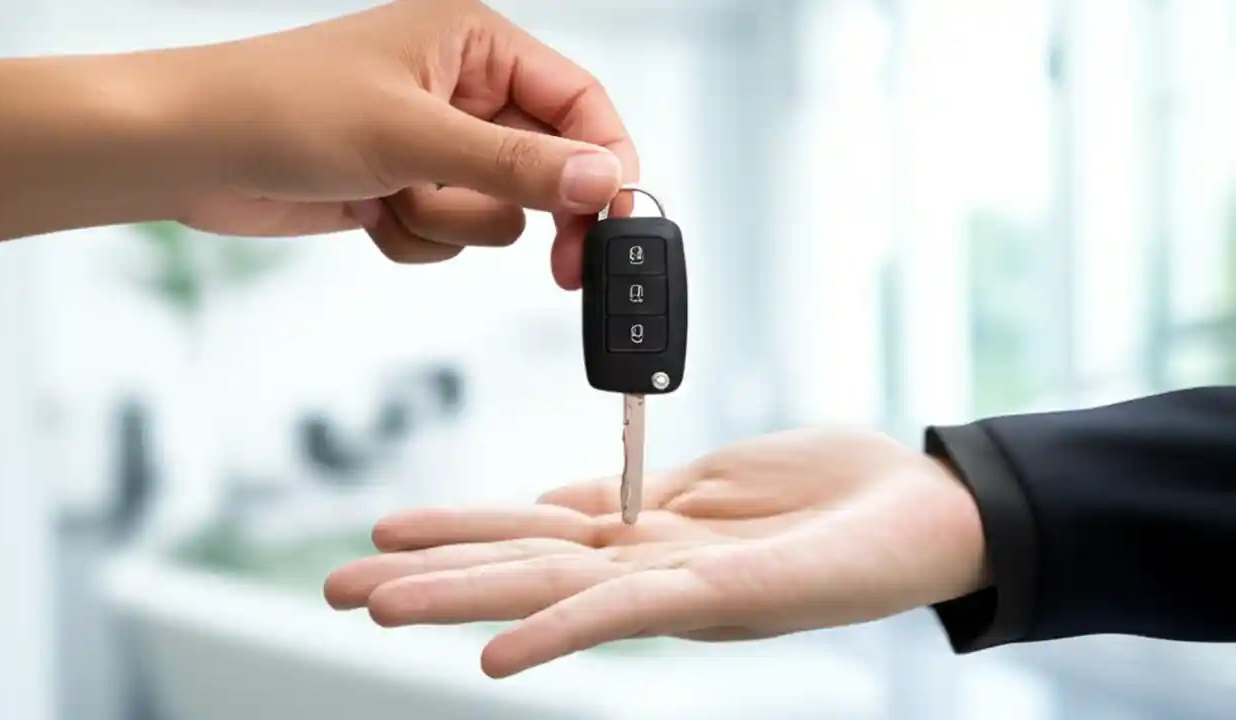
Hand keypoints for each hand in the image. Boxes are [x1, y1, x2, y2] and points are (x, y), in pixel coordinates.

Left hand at [0, 0, 635, 287]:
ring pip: (498, 211)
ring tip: (393, 195)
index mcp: (475, 44)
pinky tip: (369, 211)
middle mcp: (463, 90)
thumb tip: (606, 181)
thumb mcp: (412, 136)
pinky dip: (417, 237)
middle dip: (532, 210)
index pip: (579, 101)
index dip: (607, 163)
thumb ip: (518, 166)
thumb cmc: (279, 108)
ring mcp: (435, 145)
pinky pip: (451, 236)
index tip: (618, 222)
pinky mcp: (407, 188)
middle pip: (549, 166)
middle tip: (564, 267)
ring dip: (450, 220)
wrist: (187, 152)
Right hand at [324, 428, 989, 677]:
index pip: (530, 532)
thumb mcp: (706, 480)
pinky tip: (493, 654)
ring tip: (377, 607)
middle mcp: (648, 566)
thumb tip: (546, 502)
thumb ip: (624, 497)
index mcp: (642, 534)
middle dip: (428, 577)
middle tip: (336, 587)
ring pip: (552, 592)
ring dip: (463, 602)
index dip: (455, 530)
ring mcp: (680, 587)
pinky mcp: (724, 597)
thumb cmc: (825, 493)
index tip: (380, 531)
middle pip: (522, 567)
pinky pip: (628, 613)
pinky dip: (558, 636)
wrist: (926, 510)